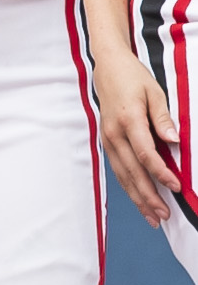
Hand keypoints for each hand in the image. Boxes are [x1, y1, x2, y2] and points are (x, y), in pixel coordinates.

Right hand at [92, 40, 180, 229]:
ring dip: (137, 197)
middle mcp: (114, 133)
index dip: (161, 172)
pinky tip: (138, 198)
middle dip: (148, 195)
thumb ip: (163, 119)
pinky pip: (118, 168)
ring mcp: (108, 139)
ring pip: (122, 175)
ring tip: (152, 216)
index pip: (146, 153)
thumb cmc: (133, 78)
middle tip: (163, 215)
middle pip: (132, 171)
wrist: (107, 67)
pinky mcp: (107, 141)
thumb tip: (174, 141)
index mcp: (128, 120)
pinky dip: (129, 186)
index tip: (176, 186)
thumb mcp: (155, 93)